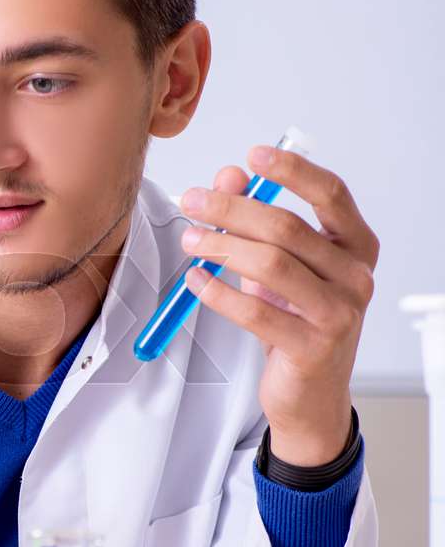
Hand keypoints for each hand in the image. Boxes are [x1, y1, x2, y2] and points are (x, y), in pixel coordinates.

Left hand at [179, 146, 378, 466]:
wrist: (309, 392)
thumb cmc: (294, 318)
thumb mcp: (278, 265)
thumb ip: (256, 219)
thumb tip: (228, 176)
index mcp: (356, 247)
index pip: (331, 195)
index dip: (292, 171)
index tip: (252, 155)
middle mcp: (356, 276)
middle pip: (287, 228)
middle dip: (232, 210)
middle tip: (192, 201)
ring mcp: (340, 314)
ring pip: (271, 265)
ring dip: (220, 247)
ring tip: (189, 239)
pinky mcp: (313, 347)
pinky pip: (256, 312)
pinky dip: (218, 291)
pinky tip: (195, 279)